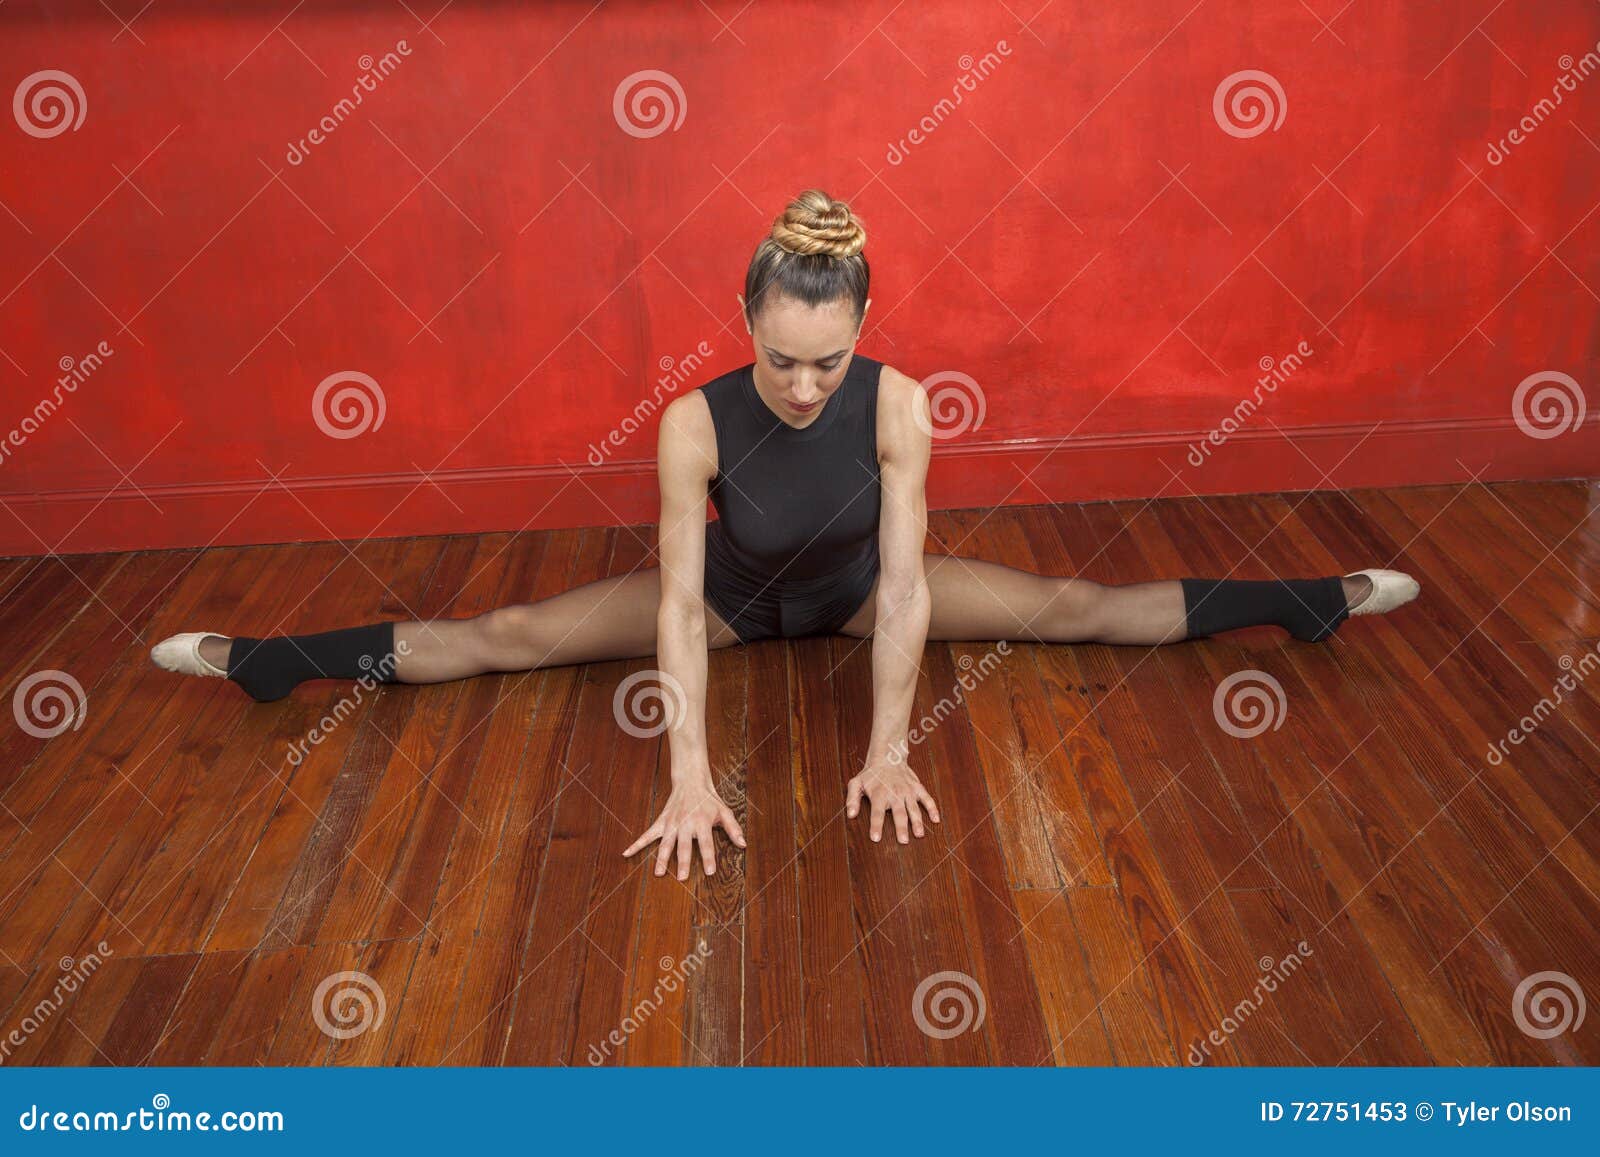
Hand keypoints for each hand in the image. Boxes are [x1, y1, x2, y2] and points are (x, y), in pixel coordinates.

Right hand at [623, 775, 744, 878]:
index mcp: (702, 822)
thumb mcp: (725, 812)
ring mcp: (671, 824)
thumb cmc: (709, 800)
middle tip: (681, 877)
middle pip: (684, 845)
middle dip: (682, 861)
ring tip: (658, 873)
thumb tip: (743, 845)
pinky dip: (636, 844)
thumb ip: (733, 829)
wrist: (691, 782)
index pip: (707, 843)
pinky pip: (647, 834)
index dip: (709, 857)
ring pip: (665, 843)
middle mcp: (685, 824)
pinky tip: (626, 853)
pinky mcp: (661, 822)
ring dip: (661, 858)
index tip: (710, 872)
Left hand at [846, 758, 940, 843]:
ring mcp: (907, 791)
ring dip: (917, 821)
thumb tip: (850, 815)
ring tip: (919, 834)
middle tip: (903, 841)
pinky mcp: (916, 788)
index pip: (877, 812)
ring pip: (913, 808)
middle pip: (898, 813)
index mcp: (879, 794)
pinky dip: (932, 808)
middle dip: (901, 827)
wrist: (888, 757)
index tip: (876, 838)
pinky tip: (936, 820)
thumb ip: (852, 799)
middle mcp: (894, 793)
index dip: (876, 825)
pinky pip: (926, 798)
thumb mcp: (856, 784)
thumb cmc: (871, 774)